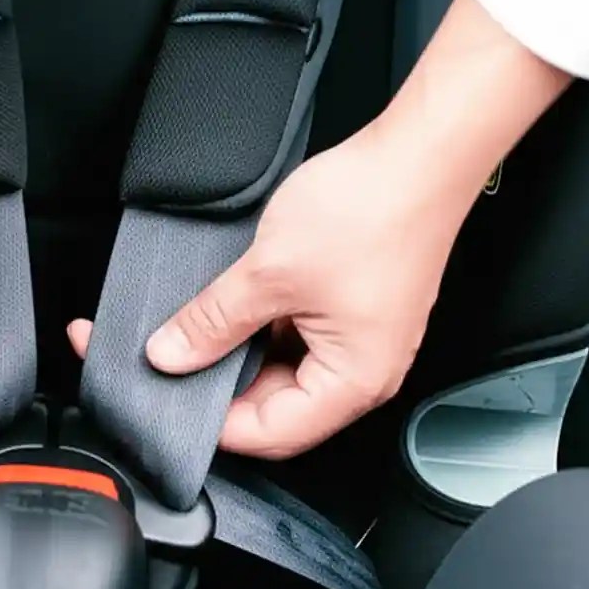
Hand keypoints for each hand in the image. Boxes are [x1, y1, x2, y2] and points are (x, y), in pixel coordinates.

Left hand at [70, 0, 572, 459]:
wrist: (420, 154)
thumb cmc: (371, 210)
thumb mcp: (267, 273)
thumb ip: (212, 321)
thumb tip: (170, 353)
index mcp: (354, 382)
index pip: (271, 434)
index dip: (214, 424)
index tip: (168, 399)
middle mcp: (365, 372)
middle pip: (277, 410)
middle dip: (222, 390)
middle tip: (173, 365)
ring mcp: (361, 340)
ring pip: (283, 372)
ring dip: (239, 357)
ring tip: (198, 330)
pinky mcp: (352, 310)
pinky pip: (296, 339)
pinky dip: (260, 331)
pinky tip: (230, 307)